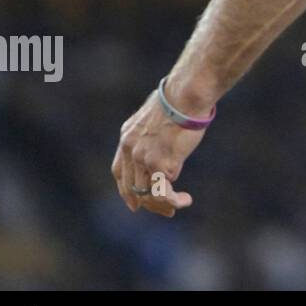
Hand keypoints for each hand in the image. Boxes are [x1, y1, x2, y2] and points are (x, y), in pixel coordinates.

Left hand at [111, 89, 204, 216]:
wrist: (186, 95)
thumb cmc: (181, 100)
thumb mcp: (160, 116)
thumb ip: (156, 134)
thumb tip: (168, 145)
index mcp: (127, 136)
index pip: (119, 172)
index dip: (126, 191)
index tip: (135, 204)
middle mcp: (130, 149)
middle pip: (132, 187)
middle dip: (148, 203)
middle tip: (166, 211)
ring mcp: (143, 158)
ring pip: (147, 193)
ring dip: (163, 204)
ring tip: (182, 203)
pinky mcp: (160, 163)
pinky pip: (165, 191)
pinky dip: (175, 200)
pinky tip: (186, 200)